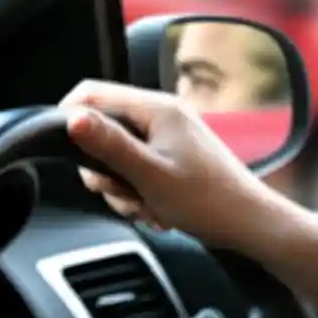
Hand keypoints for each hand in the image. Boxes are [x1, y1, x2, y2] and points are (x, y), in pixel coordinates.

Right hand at [59, 79, 288, 250]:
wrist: (248, 223)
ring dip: (124, 189)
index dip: (71, 120)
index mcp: (157, 108)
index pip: (93, 94)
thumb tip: (72, 119)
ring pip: (116, 158)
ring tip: (148, 206)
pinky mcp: (172, 158)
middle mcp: (162, 115)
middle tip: (124, 193)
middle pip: (102, 132)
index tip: (69, 154)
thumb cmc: (207, 200)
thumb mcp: (149, 174)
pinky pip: (136, 172)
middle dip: (105, 171)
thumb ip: (109, 145)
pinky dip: (139, 195)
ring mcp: (168, 137)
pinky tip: (158, 211)